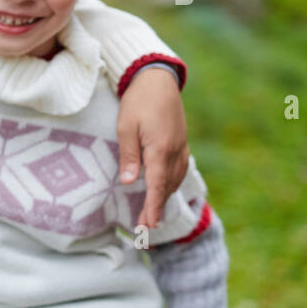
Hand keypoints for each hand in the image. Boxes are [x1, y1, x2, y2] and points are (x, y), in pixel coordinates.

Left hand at [117, 67, 188, 228]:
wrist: (157, 79)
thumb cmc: (137, 101)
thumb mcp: (126, 127)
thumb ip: (129, 156)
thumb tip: (131, 182)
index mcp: (160, 148)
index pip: (157, 185)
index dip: (153, 207)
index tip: (149, 224)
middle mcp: (175, 150)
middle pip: (167, 186)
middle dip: (157, 208)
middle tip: (146, 228)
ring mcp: (181, 146)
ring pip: (175, 178)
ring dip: (165, 197)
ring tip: (152, 214)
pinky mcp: (181, 141)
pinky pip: (179, 168)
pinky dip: (171, 183)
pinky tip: (165, 189)